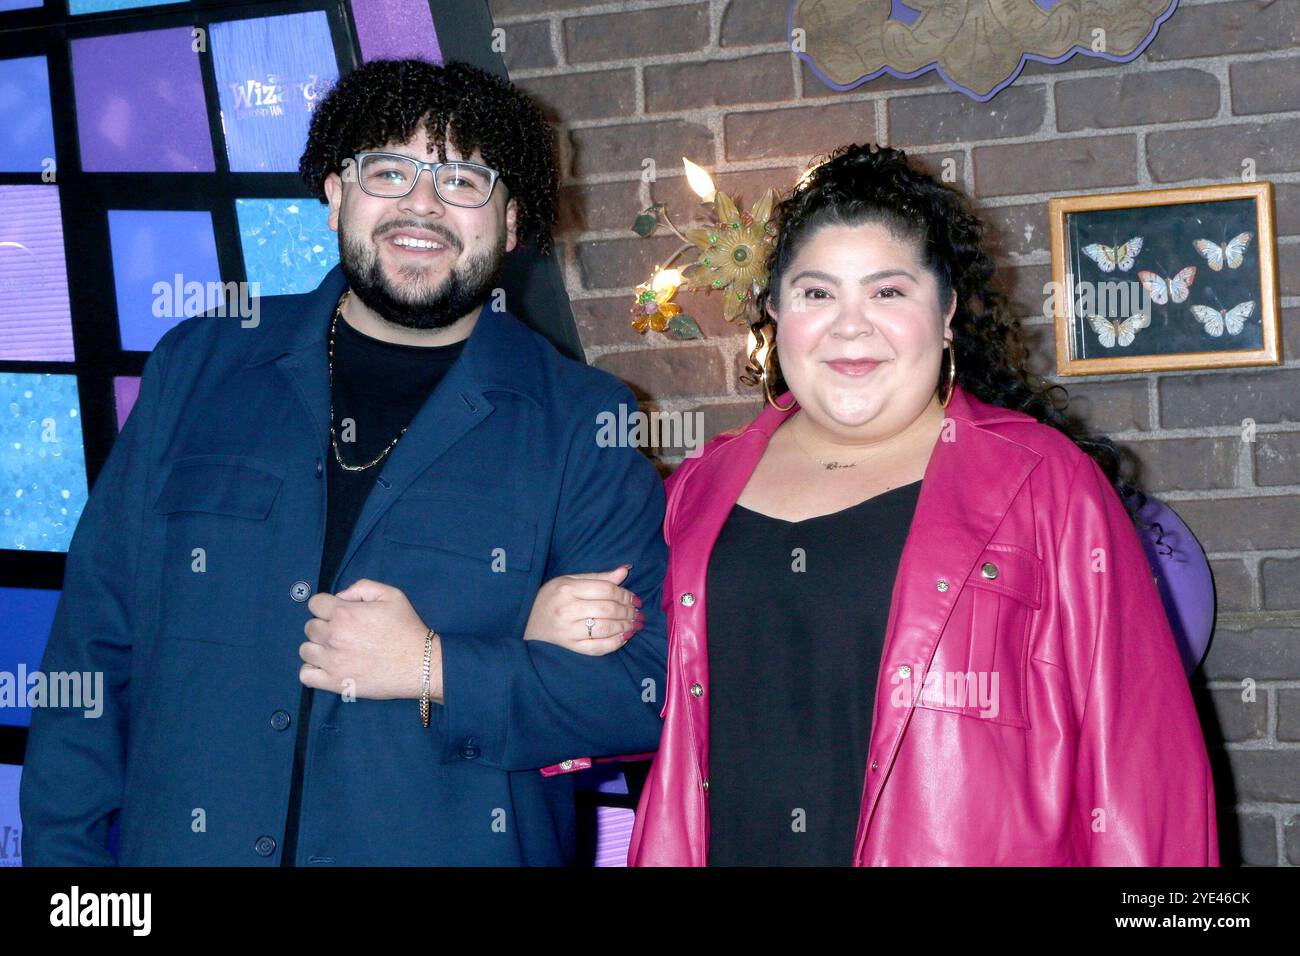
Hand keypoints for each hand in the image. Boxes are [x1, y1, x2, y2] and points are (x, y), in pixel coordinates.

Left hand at [300, 578, 440, 701]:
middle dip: (323, 626)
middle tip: (342, 632)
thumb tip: (341, 596)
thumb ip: (363, 587)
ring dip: (317, 647)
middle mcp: (333, 636)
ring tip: (334, 650)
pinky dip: (312, 670)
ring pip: (305, 650)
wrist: (420, 664)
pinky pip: (305, 675)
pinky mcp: (335, 683)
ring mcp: (332, 661)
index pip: (314, 603)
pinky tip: (326, 666)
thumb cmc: (407, 628)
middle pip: (309, 626)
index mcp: (345, 613)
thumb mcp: (392, 595)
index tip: (339, 613)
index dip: (326, 605)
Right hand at [523, 565, 643, 655]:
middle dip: (628, 611)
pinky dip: (615, 643)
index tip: (634, 598)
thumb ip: (598, 577)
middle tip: (637, 612)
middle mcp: (567, 610)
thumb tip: (625, 570)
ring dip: (625, 626)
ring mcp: (568, 631)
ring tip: (634, 624)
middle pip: (608, 609)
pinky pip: (598, 648)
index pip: (606, 590)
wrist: (527, 623)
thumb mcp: (569, 581)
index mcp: (567, 589)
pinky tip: (623, 637)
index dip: (625, 594)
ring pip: (605, 628)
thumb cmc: (551, 598)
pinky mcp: (569, 647)